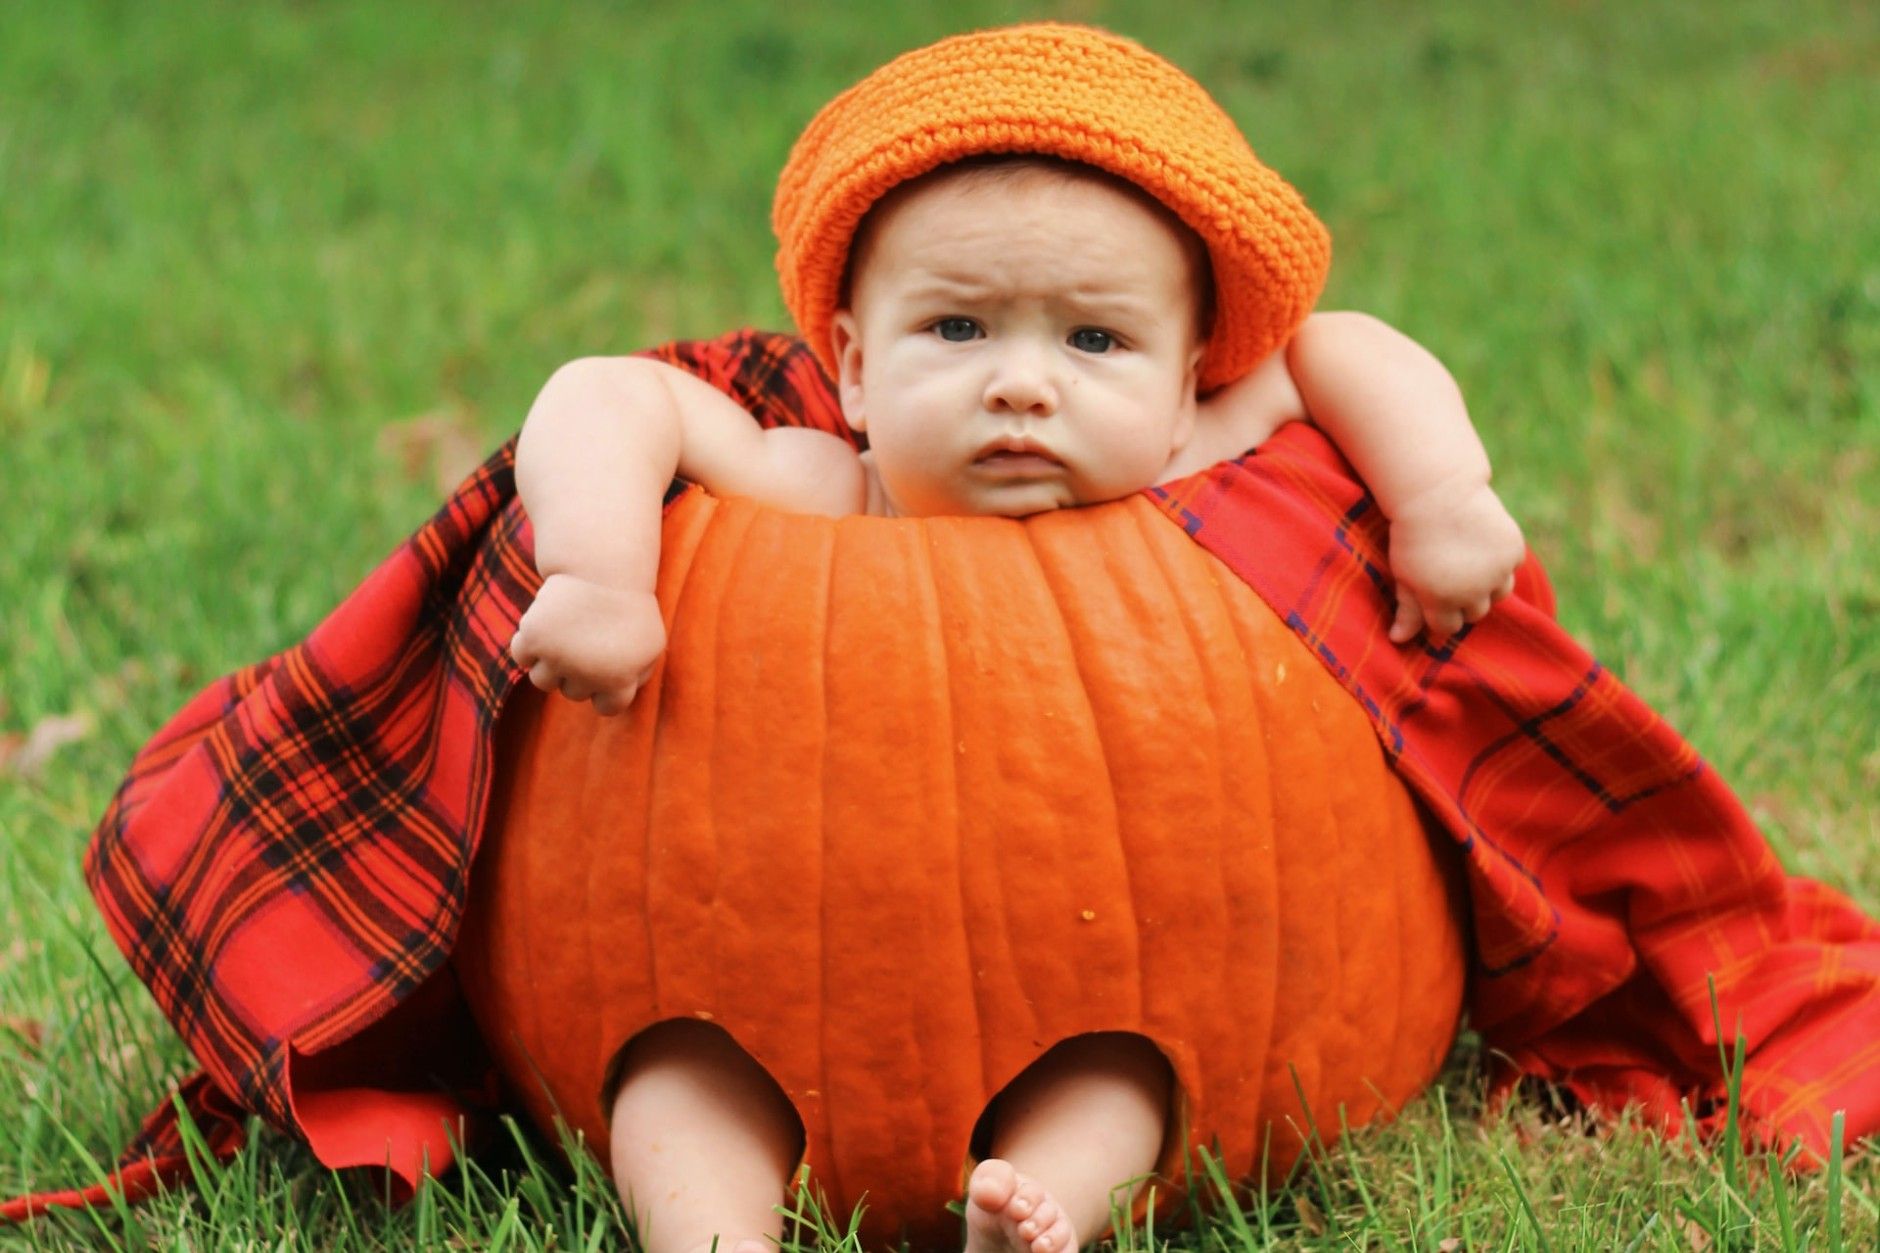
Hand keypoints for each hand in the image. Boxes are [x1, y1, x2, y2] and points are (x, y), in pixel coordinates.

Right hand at [509, 574, 666, 713]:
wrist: (603, 568)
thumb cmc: (628, 608)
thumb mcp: (650, 644)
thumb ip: (637, 677)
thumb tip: (611, 701)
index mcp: (620, 681)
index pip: (606, 708)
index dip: (604, 689)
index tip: (607, 667)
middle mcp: (589, 675)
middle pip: (572, 692)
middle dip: (578, 671)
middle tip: (587, 639)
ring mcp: (560, 658)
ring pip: (543, 681)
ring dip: (551, 661)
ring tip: (566, 633)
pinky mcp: (534, 638)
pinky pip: (521, 657)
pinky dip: (528, 643)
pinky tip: (546, 624)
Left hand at [1385, 482, 1525, 643]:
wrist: (1437, 492)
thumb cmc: (1411, 535)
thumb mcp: (1403, 573)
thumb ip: (1407, 609)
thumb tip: (1399, 640)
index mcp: (1441, 600)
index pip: (1448, 628)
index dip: (1440, 614)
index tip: (1434, 595)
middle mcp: (1473, 591)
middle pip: (1475, 613)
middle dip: (1464, 601)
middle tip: (1451, 574)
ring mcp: (1496, 572)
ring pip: (1499, 594)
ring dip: (1487, 586)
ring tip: (1468, 562)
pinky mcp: (1513, 551)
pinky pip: (1511, 568)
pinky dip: (1501, 562)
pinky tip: (1482, 545)